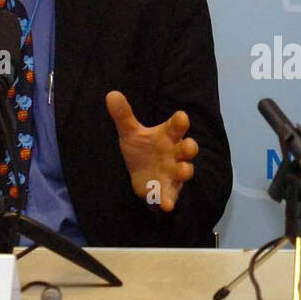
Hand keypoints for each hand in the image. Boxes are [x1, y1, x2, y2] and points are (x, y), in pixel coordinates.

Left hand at [106, 91, 197, 211]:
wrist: (141, 174)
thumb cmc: (142, 149)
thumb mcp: (131, 133)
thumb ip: (123, 115)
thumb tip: (111, 94)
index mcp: (168, 136)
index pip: (176, 126)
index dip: (180, 121)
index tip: (181, 117)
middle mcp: (175, 153)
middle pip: (188, 148)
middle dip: (190, 147)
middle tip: (188, 145)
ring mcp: (173, 172)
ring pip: (185, 170)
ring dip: (185, 171)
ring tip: (184, 171)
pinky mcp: (167, 190)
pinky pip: (171, 195)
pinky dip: (170, 200)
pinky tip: (166, 205)